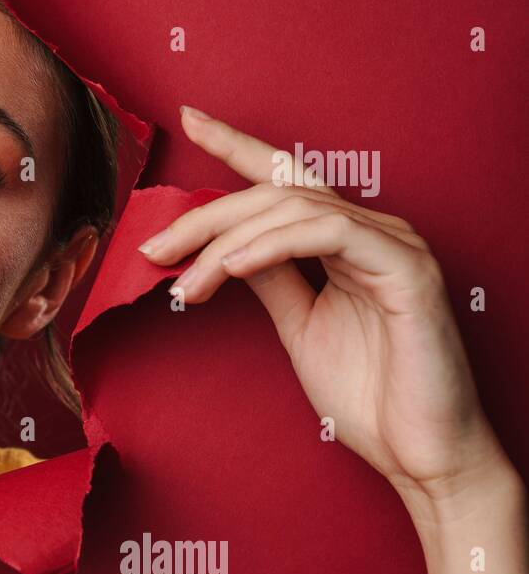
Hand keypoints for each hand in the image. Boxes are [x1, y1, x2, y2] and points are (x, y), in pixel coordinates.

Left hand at [139, 106, 512, 527]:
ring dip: (226, 242)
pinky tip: (230, 269)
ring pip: (293, 208)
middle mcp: (371, 231)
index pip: (284, 180)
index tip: (189, 120)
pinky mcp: (407, 269)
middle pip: (275, 192)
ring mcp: (393, 245)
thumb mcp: (300, 327)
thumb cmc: (368, 396)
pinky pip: (328, 234)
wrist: (420, 453)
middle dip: (205, 217)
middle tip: (154, 249)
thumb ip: (269, 280)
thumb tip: (225, 248)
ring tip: (185, 283)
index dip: (237, 145)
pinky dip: (271, 246)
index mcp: (346, 241)